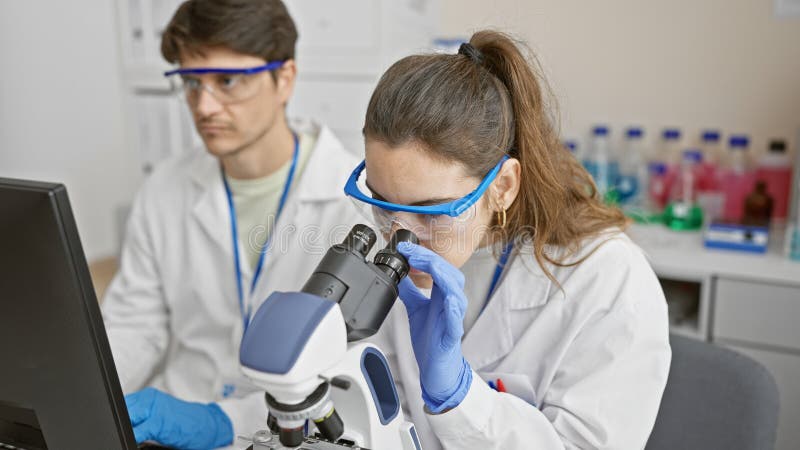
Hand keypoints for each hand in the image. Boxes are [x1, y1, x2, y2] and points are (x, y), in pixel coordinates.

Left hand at [125, 387, 232, 448]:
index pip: (120, 403)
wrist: (208, 425)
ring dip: (124, 426)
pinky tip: (133, 439)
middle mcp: (150, 399)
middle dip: (119, 421)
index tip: (111, 423)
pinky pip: (137, 430)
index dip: (116, 414)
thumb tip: (121, 421)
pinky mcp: (160, 422)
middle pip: (121, 409)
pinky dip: (132, 436)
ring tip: (122, 434)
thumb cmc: (184, 422)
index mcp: (147, 396)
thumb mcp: (159, 414)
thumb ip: (140, 415)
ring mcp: (154, 409)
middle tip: (117, 430)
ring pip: (127, 417)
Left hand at [396, 242, 471, 412]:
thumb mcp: (416, 309)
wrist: (437, 369)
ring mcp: (453, 318)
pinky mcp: (452, 335)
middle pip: (449, 273)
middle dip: (430, 260)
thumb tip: (398, 274)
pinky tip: (449, 301)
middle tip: (411, 252)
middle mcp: (451, 303)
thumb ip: (409, 291)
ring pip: (456, 292)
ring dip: (444, 277)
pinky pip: (457, 320)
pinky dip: (454, 309)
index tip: (403, 248)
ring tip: (432, 267)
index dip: (422, 255)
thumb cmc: (432, 340)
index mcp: (442, 295)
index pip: (437, 267)